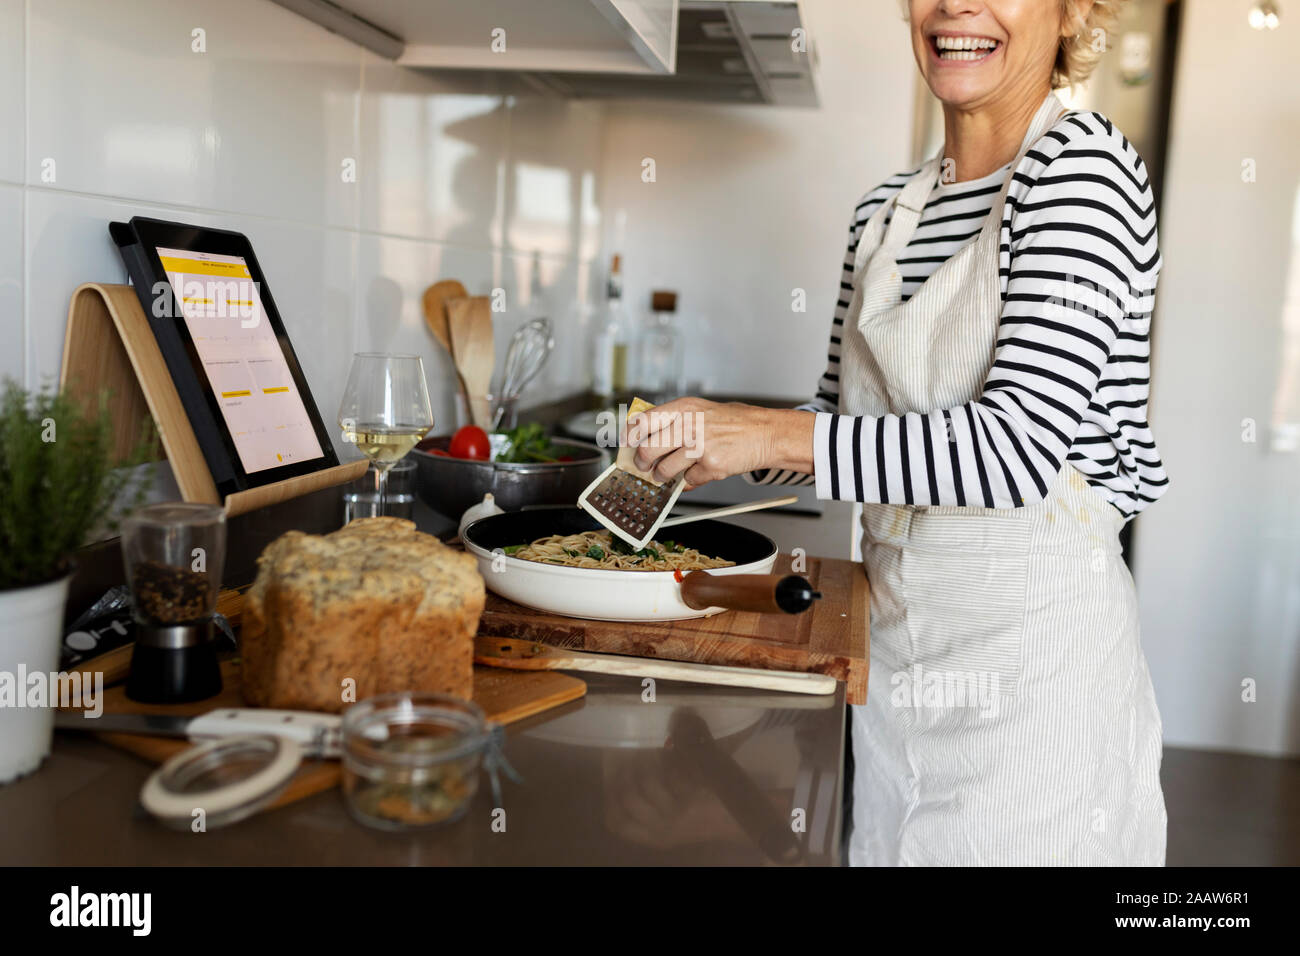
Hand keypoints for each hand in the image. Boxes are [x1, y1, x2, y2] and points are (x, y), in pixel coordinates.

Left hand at [624, 397, 814, 489]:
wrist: (765, 433)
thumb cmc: (732, 422)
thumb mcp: (700, 409)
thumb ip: (674, 420)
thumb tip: (644, 436)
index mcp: (683, 407)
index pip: (643, 421)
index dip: (630, 437)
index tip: (626, 445)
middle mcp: (688, 425)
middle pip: (648, 450)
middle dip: (642, 463)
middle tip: (644, 466)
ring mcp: (699, 447)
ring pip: (664, 470)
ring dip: (663, 476)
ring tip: (667, 473)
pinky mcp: (710, 466)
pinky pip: (687, 481)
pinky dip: (689, 481)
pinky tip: (698, 471)